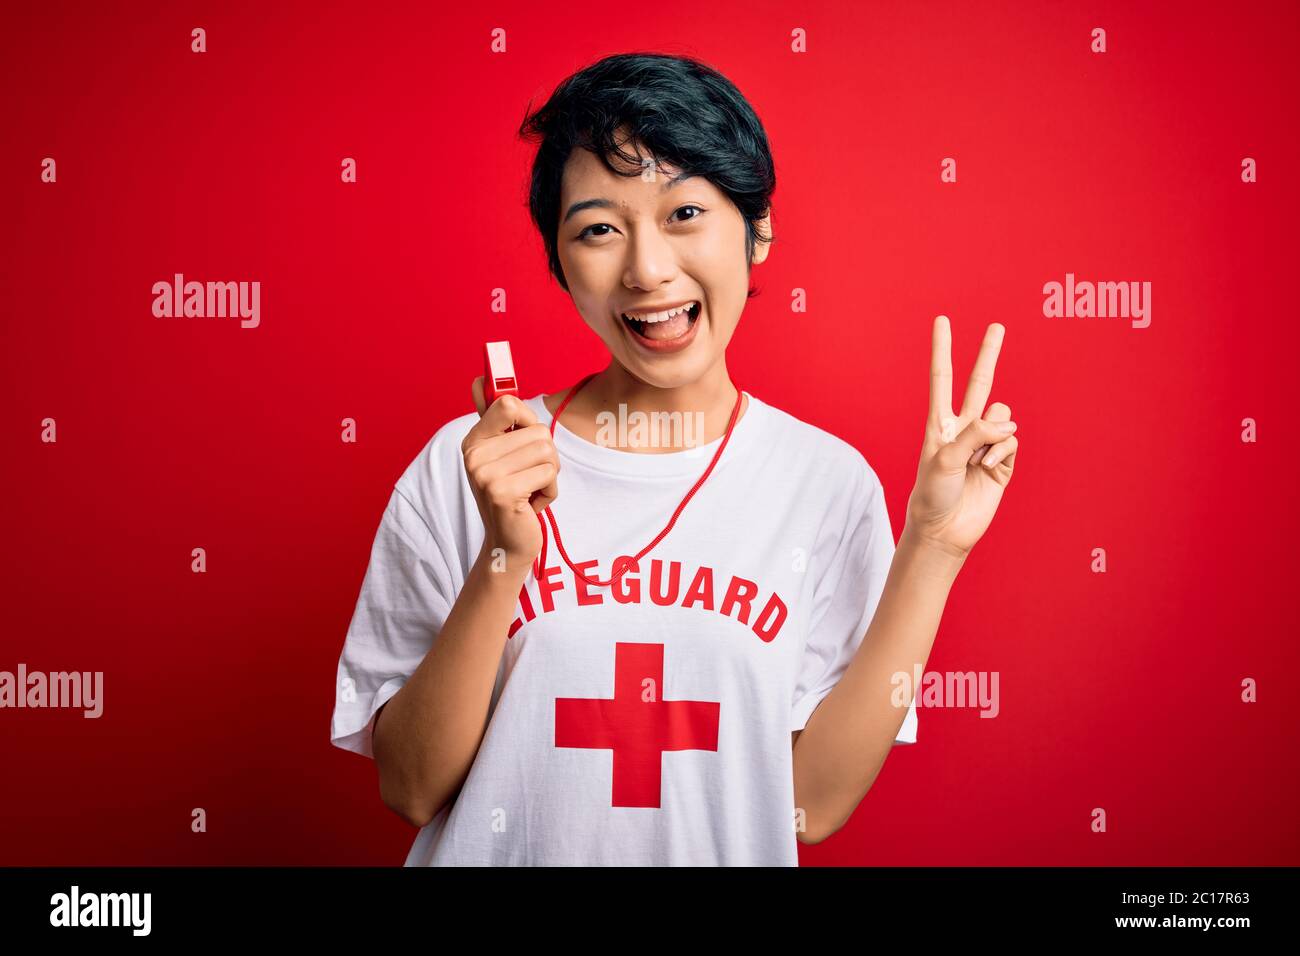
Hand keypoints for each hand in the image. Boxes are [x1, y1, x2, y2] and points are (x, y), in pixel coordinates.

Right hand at [463, 376, 559, 573]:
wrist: (508, 542)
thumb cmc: (512, 494)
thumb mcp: (502, 454)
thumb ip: (494, 417)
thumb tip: (480, 379)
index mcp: (474, 440)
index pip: (507, 402)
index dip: (528, 420)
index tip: (524, 439)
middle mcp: (474, 455)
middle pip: (538, 430)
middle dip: (546, 456)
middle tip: (528, 476)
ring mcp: (485, 474)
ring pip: (547, 451)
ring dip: (549, 474)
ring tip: (530, 489)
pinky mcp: (502, 493)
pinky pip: (549, 474)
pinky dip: (549, 491)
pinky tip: (531, 504)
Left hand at [903, 316, 1018, 558]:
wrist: (944, 530)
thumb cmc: (933, 494)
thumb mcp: (944, 459)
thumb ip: (974, 433)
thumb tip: (1005, 422)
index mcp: (940, 423)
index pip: (942, 378)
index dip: (943, 349)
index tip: (942, 321)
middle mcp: (963, 429)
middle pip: (980, 384)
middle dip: (989, 355)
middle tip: (997, 326)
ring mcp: (985, 444)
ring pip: (1003, 417)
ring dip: (994, 435)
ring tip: (977, 460)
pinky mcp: (1002, 462)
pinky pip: (1012, 442)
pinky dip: (1002, 453)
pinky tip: (989, 468)